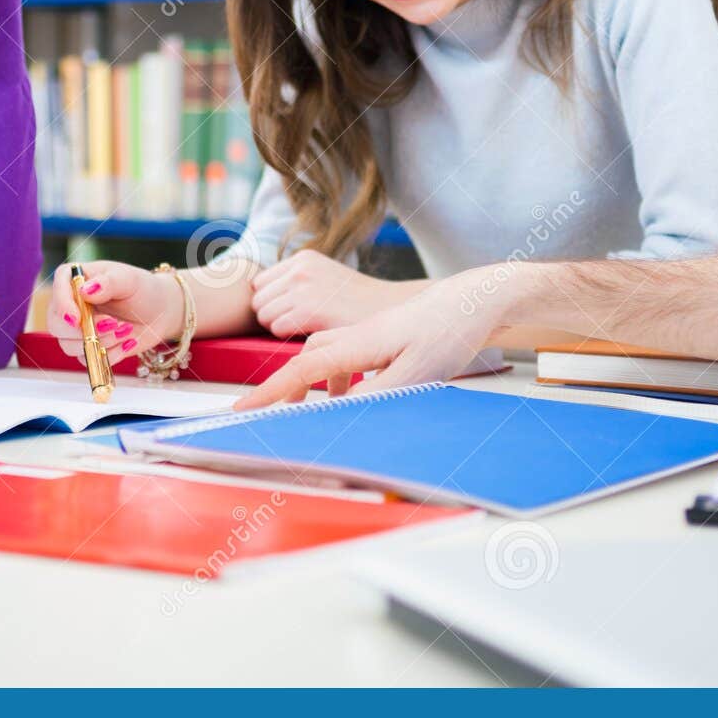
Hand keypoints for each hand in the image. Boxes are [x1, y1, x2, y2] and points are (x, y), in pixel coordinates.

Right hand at [46, 260, 181, 361]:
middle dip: (82, 330)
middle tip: (111, 324)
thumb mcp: (130, 280)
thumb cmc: (143, 289)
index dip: (62, 306)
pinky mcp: (88, 347)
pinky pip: (88, 360)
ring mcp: (78, 329)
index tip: (76, 319)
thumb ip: (109, 282)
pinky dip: (109, 355)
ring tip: (125, 329)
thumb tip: (85, 291)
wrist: (159, 312)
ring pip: (70, 346)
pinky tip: (128, 343)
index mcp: (78, 280)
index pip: (59, 288)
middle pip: (56, 324)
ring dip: (99, 342)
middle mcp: (72, 305)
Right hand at [235, 270, 503, 408]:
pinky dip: (341, 378)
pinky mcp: (384, 338)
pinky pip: (348, 357)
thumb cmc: (449, 332)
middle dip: (286, 389)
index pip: (301, 371)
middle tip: (273, 417)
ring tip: (320, 412)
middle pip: (306, 362)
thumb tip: (335, 414)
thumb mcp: (415, 375)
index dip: (269, 393)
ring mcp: (370, 335)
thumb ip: (374, 396)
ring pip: (326, 358)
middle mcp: (356, 336)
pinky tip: (359, 394)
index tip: (241, 411)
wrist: (477, 300)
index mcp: (356, 344)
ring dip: (317, 385)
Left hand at [250, 251, 411, 336]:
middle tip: (297, 325)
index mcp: (303, 259)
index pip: (260, 283)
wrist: (389, 311)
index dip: (272, 302)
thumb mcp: (326, 278)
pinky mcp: (308, 309)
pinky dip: (288, 337)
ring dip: (278, 328)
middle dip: (271, 316)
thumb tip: (258, 297)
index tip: (290, 313)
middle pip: (258, 300)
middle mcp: (300, 269)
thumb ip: (297, 282)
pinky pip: (276, 328)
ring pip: (264, 315)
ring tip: (305, 330)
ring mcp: (303, 287)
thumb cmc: (357, 304)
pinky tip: (311, 334)